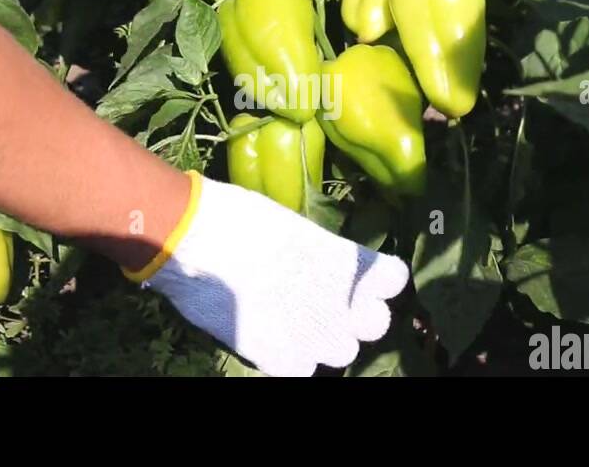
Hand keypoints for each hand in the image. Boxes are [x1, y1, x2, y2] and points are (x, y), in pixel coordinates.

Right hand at [127, 172, 409, 376]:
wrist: (195, 240)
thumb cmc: (241, 218)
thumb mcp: (295, 228)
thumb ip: (321, 255)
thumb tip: (319, 266)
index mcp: (351, 263)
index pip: (393, 280)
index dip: (375, 278)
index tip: (359, 275)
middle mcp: (344, 304)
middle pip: (374, 323)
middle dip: (351, 313)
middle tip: (322, 301)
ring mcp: (316, 338)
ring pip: (340, 352)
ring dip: (321, 339)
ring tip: (292, 321)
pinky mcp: (281, 361)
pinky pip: (300, 370)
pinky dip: (286, 358)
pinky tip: (268, 337)